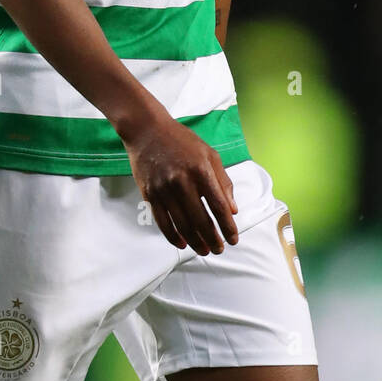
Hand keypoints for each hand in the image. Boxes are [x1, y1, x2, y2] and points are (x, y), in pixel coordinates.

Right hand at [122, 113, 239, 255]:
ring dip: (195, 242)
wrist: (147, 130)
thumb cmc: (182, 141)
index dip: (227, 226)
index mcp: (201, 171)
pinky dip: (173, 236)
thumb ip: (223, 182)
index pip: (218, 206)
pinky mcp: (150, 194)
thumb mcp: (209, 154)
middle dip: (213, 238)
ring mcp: (164, 189)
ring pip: (182, 225)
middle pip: (201, 220)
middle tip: (219, 248)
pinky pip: (162, 222)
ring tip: (204, 250)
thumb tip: (233, 210)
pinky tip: (182, 243)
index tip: (233, 238)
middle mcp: (182, 181)